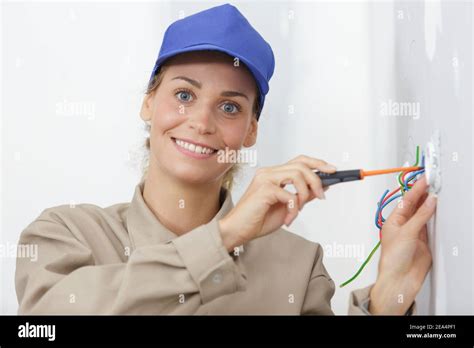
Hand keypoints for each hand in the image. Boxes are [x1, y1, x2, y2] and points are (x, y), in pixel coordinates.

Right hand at [218, 155, 335, 251]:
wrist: (237, 230)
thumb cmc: (258, 220)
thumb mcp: (287, 207)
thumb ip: (302, 196)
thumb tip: (321, 187)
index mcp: (273, 174)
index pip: (299, 161)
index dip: (318, 163)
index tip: (333, 170)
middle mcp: (269, 172)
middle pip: (301, 165)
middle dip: (317, 180)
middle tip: (322, 196)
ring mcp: (265, 179)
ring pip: (297, 175)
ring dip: (305, 194)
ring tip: (300, 210)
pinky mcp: (264, 190)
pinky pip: (290, 195)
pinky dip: (294, 209)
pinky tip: (289, 220)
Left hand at [369, 176, 436, 314]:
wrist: (400, 280)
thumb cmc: (392, 260)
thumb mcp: (406, 233)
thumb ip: (420, 217)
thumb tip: (430, 201)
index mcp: (394, 220)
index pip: (407, 200)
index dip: (417, 188)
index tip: (426, 178)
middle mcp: (404, 225)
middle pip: (416, 205)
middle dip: (424, 193)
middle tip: (434, 181)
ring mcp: (415, 233)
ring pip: (425, 214)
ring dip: (431, 204)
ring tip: (438, 191)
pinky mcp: (425, 241)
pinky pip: (432, 226)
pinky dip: (436, 217)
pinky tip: (439, 209)